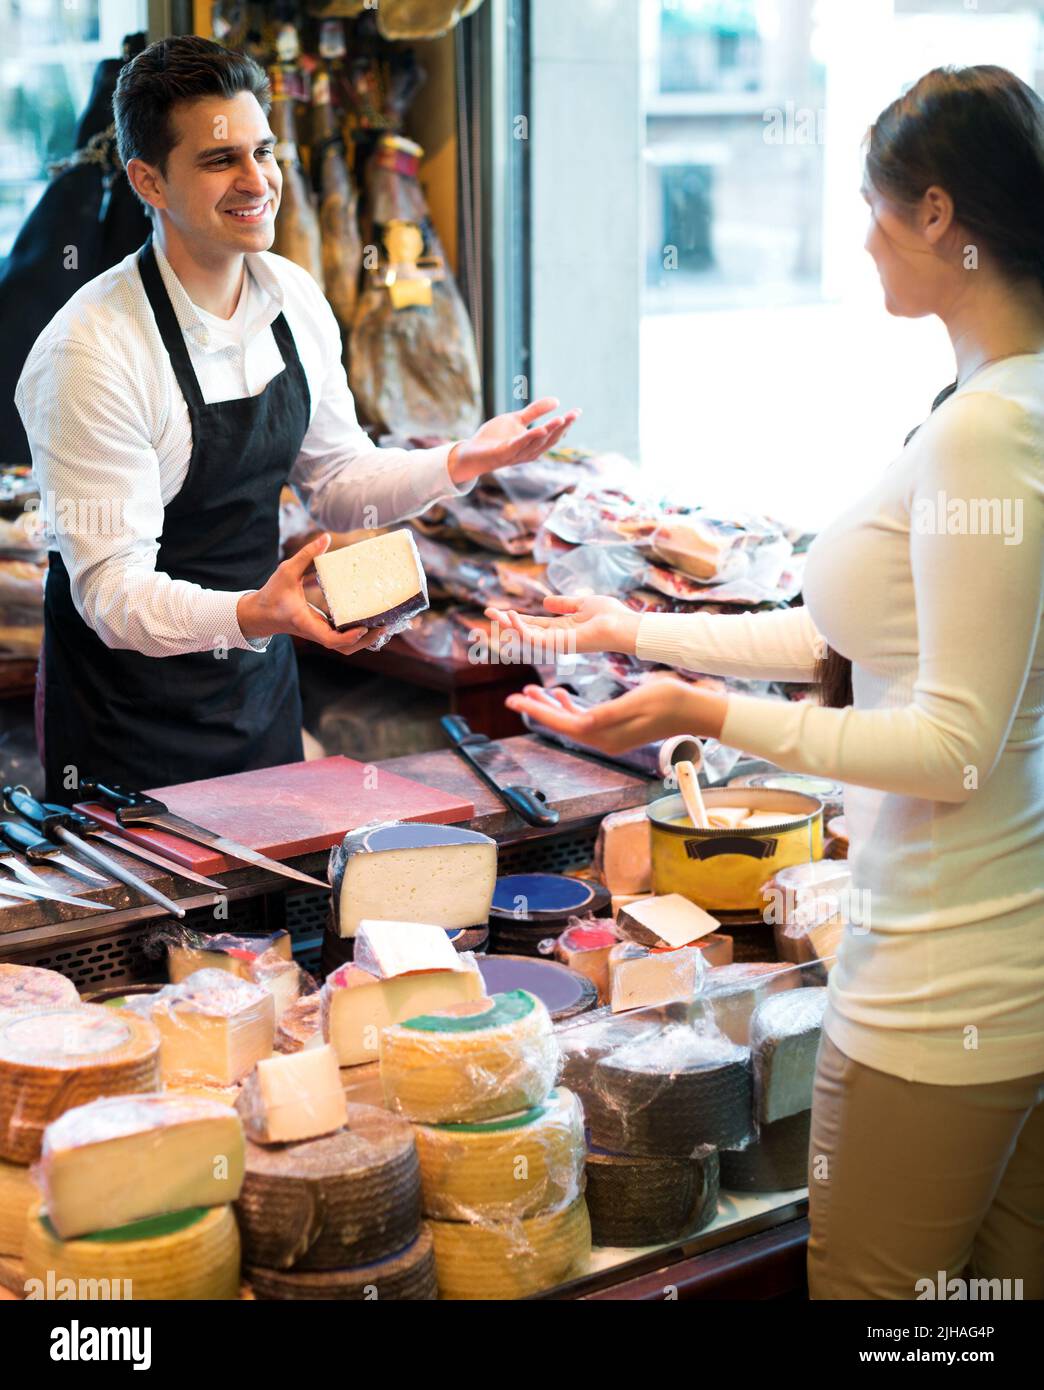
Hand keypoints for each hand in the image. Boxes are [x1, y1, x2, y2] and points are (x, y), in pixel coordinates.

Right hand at [237, 533, 386, 653]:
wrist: (261, 614)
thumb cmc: (273, 594)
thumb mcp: (287, 571)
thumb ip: (306, 555)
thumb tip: (325, 537)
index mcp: (306, 622)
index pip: (329, 639)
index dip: (347, 637)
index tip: (362, 628)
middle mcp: (315, 632)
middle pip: (344, 648)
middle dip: (364, 641)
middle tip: (383, 627)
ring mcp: (320, 633)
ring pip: (345, 648)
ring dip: (364, 641)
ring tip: (382, 626)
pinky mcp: (322, 630)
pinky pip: (342, 639)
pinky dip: (357, 635)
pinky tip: (371, 621)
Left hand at [448, 398, 580, 484]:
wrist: (472, 452)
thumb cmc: (494, 438)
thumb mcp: (516, 419)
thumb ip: (535, 411)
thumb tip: (557, 400)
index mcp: (534, 445)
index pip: (554, 434)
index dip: (567, 423)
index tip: (578, 410)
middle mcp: (529, 452)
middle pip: (550, 439)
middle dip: (563, 426)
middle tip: (575, 413)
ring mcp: (517, 454)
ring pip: (537, 443)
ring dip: (550, 431)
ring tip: (562, 418)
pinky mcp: (504, 453)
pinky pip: (520, 445)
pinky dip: (531, 438)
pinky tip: (540, 429)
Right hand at [485, 593, 639, 655]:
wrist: (624, 625)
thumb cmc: (610, 615)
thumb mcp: (583, 603)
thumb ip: (564, 603)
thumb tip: (545, 602)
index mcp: (562, 629)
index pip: (533, 624)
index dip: (516, 618)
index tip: (499, 610)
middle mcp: (557, 638)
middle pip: (525, 631)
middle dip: (506, 622)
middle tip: (487, 612)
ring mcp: (558, 643)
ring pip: (526, 636)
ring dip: (508, 625)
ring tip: (493, 612)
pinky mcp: (560, 644)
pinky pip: (535, 638)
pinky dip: (521, 628)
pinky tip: (511, 616)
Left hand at [505, 678, 727, 753]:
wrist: (694, 709)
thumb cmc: (669, 700)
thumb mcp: (637, 701)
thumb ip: (608, 713)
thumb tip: (583, 722)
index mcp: (606, 735)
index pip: (563, 725)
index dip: (537, 711)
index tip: (515, 698)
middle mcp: (605, 740)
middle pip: (562, 725)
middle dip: (538, 709)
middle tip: (514, 695)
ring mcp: (610, 736)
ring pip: (571, 722)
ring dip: (551, 707)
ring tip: (532, 690)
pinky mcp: (616, 729)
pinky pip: (585, 720)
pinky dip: (570, 709)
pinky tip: (561, 695)